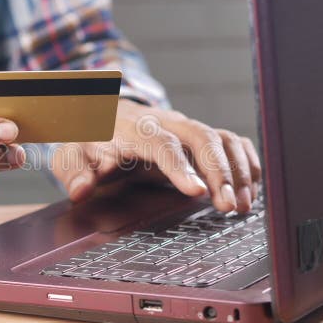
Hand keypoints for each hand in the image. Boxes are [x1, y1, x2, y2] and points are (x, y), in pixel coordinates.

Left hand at [51, 100, 261, 212]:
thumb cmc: (91, 139)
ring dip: (237, 170)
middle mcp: (166, 123)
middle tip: (231, 207)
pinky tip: (250, 188)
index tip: (198, 192)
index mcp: (134, 128)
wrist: (105, 115)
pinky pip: (231, 141)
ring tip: (243, 206)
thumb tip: (81, 191)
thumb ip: (73, 172)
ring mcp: (186, 127)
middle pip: (201, 137)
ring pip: (222, 138)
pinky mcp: (199, 136)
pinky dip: (246, 162)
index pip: (161, 143)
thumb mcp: (71, 155)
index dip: (181, 166)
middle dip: (221, 171)